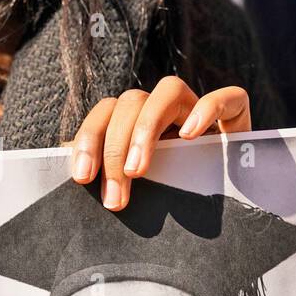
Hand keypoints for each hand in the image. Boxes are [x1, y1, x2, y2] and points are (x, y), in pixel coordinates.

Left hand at [61, 76, 250, 209]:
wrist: (233, 206)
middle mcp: (165, 110)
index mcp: (136, 122)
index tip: (81, 177)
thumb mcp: (133, 187)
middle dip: (115, 150)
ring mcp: (200, 109)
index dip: (88, 139)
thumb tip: (59, 156)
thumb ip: (103, 170)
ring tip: (138, 170)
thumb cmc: (171, 197)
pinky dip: (209, 108)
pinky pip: (228, 96)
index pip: (105, 112)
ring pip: (169, 89)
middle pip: (130, 103)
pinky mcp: (237, 116)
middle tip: (115, 196)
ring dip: (147, 129)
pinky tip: (192, 135)